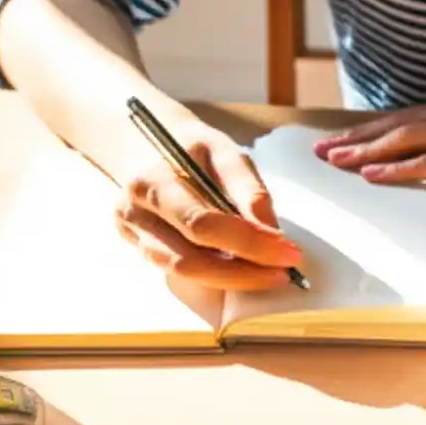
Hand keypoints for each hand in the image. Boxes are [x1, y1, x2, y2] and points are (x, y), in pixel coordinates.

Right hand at [114, 120, 302, 289]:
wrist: (150, 145)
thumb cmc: (192, 147)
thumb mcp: (224, 150)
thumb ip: (247, 188)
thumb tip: (270, 229)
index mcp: (153, 182)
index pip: (204, 224)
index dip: (249, 243)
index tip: (288, 252)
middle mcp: (137, 214)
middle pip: (192, 259)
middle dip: (244, 271)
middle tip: (284, 271)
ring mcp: (136, 236)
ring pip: (186, 273)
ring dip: (233, 279)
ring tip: (269, 272)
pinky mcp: (143, 250)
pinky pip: (183, 274)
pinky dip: (218, 276)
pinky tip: (244, 269)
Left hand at [312, 85, 425, 197]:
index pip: (415, 113)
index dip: (376, 126)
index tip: (345, 136)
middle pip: (401, 121)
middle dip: (358, 136)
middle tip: (322, 149)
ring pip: (408, 137)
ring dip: (366, 150)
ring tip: (334, 161)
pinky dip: (399, 168)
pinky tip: (373, 175)